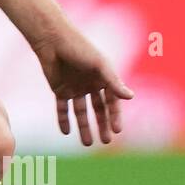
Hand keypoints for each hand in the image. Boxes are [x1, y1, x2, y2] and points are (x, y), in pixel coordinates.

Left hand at [33, 26, 134, 146]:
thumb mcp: (99, 65)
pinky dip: (64, 120)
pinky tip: (66, 132)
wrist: (52, 41)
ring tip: (87, 143)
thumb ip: (113, 82)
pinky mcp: (60, 90)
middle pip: (98, 110)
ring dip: (84, 127)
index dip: (115, 116)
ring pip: (81, 112)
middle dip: (102, 125)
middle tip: (106, 141)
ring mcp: (75, 88)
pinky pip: (62, 109)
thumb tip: (131, 97)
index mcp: (103, 78)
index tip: (117, 131)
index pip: (112, 102)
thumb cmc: (79, 49)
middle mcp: (91, 85)